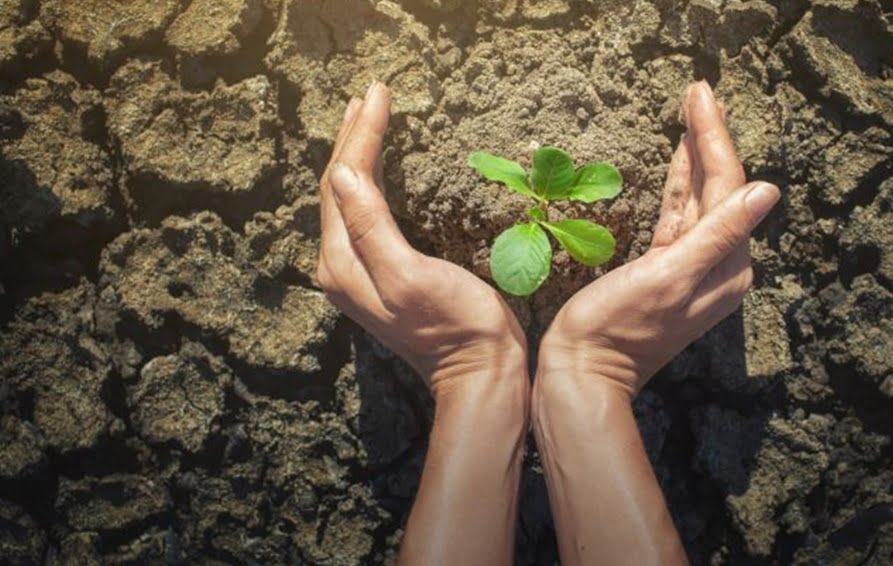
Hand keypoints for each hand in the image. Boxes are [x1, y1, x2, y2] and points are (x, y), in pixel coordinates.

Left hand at [316, 83, 526, 390]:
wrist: (481, 372)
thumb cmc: (455, 324)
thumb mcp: (409, 275)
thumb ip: (371, 227)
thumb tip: (341, 172)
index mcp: (343, 262)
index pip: (343, 182)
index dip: (361, 134)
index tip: (379, 93)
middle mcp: (342, 265)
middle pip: (340, 186)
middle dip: (354, 136)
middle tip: (370, 93)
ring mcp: (362, 271)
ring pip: (350, 198)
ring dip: (357, 154)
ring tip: (365, 118)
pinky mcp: (384, 273)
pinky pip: (367, 214)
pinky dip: (371, 180)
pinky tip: (378, 169)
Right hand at [538, 81, 779, 395]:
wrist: (582, 371)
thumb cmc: (617, 327)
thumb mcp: (669, 277)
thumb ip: (717, 234)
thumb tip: (767, 192)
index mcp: (727, 265)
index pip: (729, 186)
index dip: (715, 137)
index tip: (701, 93)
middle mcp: (718, 264)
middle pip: (719, 187)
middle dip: (709, 136)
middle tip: (698, 88)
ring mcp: (691, 266)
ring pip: (698, 197)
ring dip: (695, 154)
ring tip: (692, 109)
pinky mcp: (664, 267)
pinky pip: (679, 215)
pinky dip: (679, 183)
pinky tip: (678, 159)